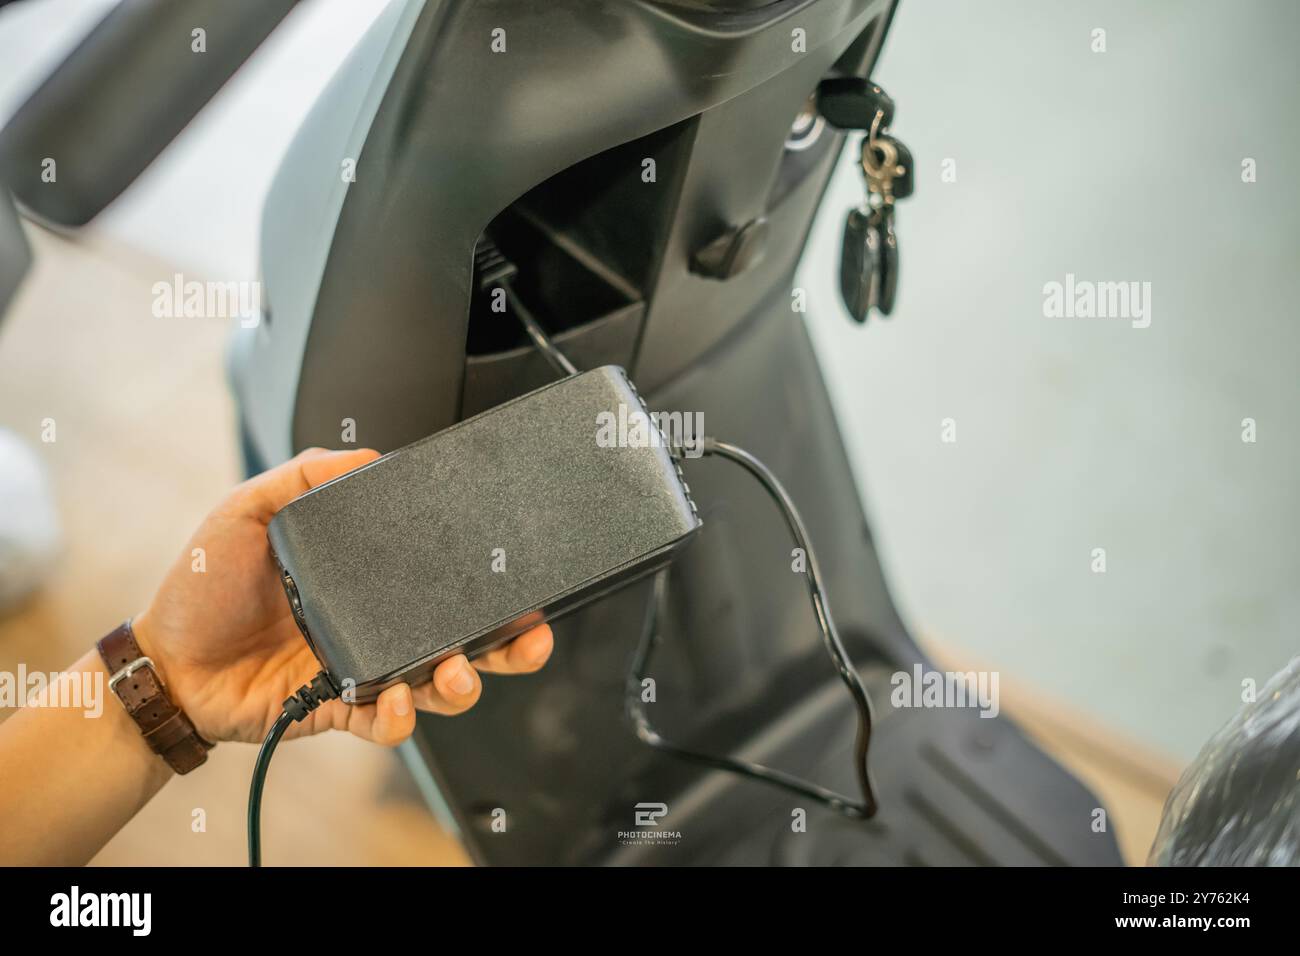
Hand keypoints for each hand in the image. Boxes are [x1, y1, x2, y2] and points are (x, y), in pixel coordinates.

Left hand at [131, 447, 552, 747]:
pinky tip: (396, 700)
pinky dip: (400, 718)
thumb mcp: (249, 510)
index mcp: (367, 581)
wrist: (164, 663)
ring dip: (462, 684)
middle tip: (526, 641)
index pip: (441, 580)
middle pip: (463, 640)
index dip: (487, 584)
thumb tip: (370, 455)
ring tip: (460, 674)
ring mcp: (362, 672)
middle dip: (507, 647)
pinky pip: (385, 723)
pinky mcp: (339, 711)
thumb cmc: (205, 587)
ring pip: (437, 686)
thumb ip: (305, 475)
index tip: (518, 578)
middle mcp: (375, 627)